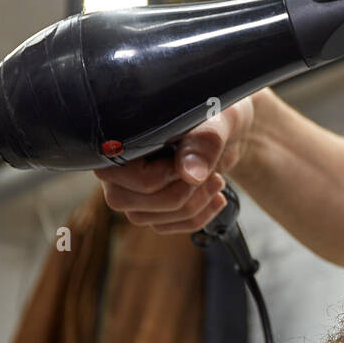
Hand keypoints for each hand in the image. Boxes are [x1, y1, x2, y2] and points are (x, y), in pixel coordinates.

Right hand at [93, 95, 255, 233]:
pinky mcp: (147, 206)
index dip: (164, 173)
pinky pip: (162, 226)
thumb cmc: (216, 116)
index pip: (117, 170)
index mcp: (118, 134)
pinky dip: (195, 218)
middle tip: (212, 176)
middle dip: (177, 195)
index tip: (195, 160)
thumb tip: (189, 175)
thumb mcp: (217, 122)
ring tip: (217, 182)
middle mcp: (114, 162)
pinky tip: (216, 198)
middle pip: (124, 201)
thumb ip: (204, 143)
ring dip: (190, 207)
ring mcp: (127, 188)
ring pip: (143, 218)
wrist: (229, 130)